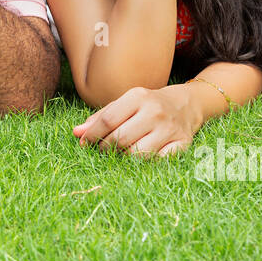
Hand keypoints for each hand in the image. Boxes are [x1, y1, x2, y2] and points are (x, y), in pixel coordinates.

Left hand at [73, 84, 201, 156]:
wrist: (185, 104)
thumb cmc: (146, 106)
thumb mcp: (124, 104)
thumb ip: (100, 117)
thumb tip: (76, 133)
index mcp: (138, 97)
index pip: (108, 120)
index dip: (92, 135)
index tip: (84, 143)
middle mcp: (155, 112)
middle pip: (120, 139)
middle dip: (105, 148)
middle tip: (102, 149)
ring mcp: (170, 129)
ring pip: (137, 154)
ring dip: (124, 158)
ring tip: (121, 152)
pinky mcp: (182, 144)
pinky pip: (157, 162)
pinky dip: (146, 163)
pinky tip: (142, 156)